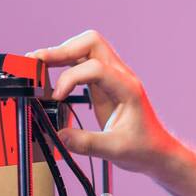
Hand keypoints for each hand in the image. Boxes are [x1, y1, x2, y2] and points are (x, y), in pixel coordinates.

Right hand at [29, 30, 179, 174]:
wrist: (157, 152)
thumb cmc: (143, 149)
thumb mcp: (115, 150)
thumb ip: (86, 143)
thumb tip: (59, 136)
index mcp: (127, 88)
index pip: (94, 68)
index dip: (70, 78)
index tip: (56, 98)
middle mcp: (121, 76)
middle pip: (91, 42)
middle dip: (62, 49)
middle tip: (37, 62)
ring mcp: (113, 77)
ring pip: (86, 47)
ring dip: (62, 53)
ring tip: (38, 65)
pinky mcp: (105, 85)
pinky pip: (84, 63)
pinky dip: (66, 65)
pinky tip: (52, 76)